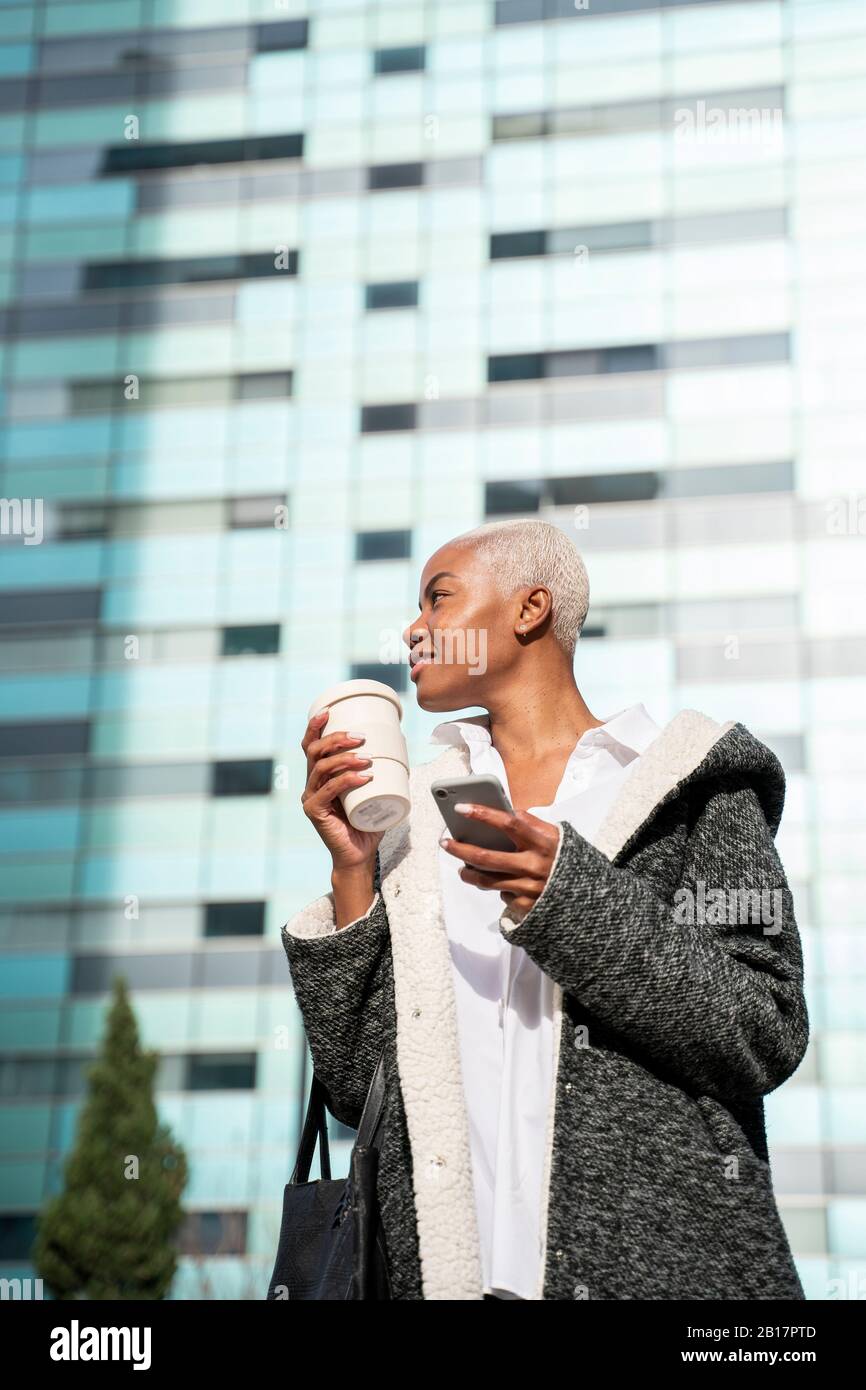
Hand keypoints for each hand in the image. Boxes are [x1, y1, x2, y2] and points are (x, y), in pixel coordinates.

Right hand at [301, 710, 384, 870]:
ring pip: (321, 768)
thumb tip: (400, 744)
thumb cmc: (366, 822)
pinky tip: (363, 778)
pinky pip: (328, 791)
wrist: (359, 855)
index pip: (313, 746)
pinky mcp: (315, 812)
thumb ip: (381, 770)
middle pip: (315, 751)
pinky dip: (346, 781)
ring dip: (344, 758)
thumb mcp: (374, 790)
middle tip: (361, 737)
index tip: (330, 711)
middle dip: (336, 739)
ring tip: (366, 758)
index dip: (316, 726)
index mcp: (321, 775)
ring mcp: (311, 797)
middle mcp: (312, 783)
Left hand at [440, 804, 560, 916]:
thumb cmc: (567, 861)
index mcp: (544, 842)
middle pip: (486, 856)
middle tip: (445, 842)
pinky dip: (499, 887)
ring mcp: (529, 888)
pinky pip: (502, 895)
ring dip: (468, 872)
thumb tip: (504, 812)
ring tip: (461, 867)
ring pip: (486, 879)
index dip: (483, 814)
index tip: (461, 808)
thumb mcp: (559, 837)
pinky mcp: (526, 906)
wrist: (590, 900)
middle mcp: (535, 865)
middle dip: (460, 848)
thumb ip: (533, 825)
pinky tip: (502, 884)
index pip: (508, 823)